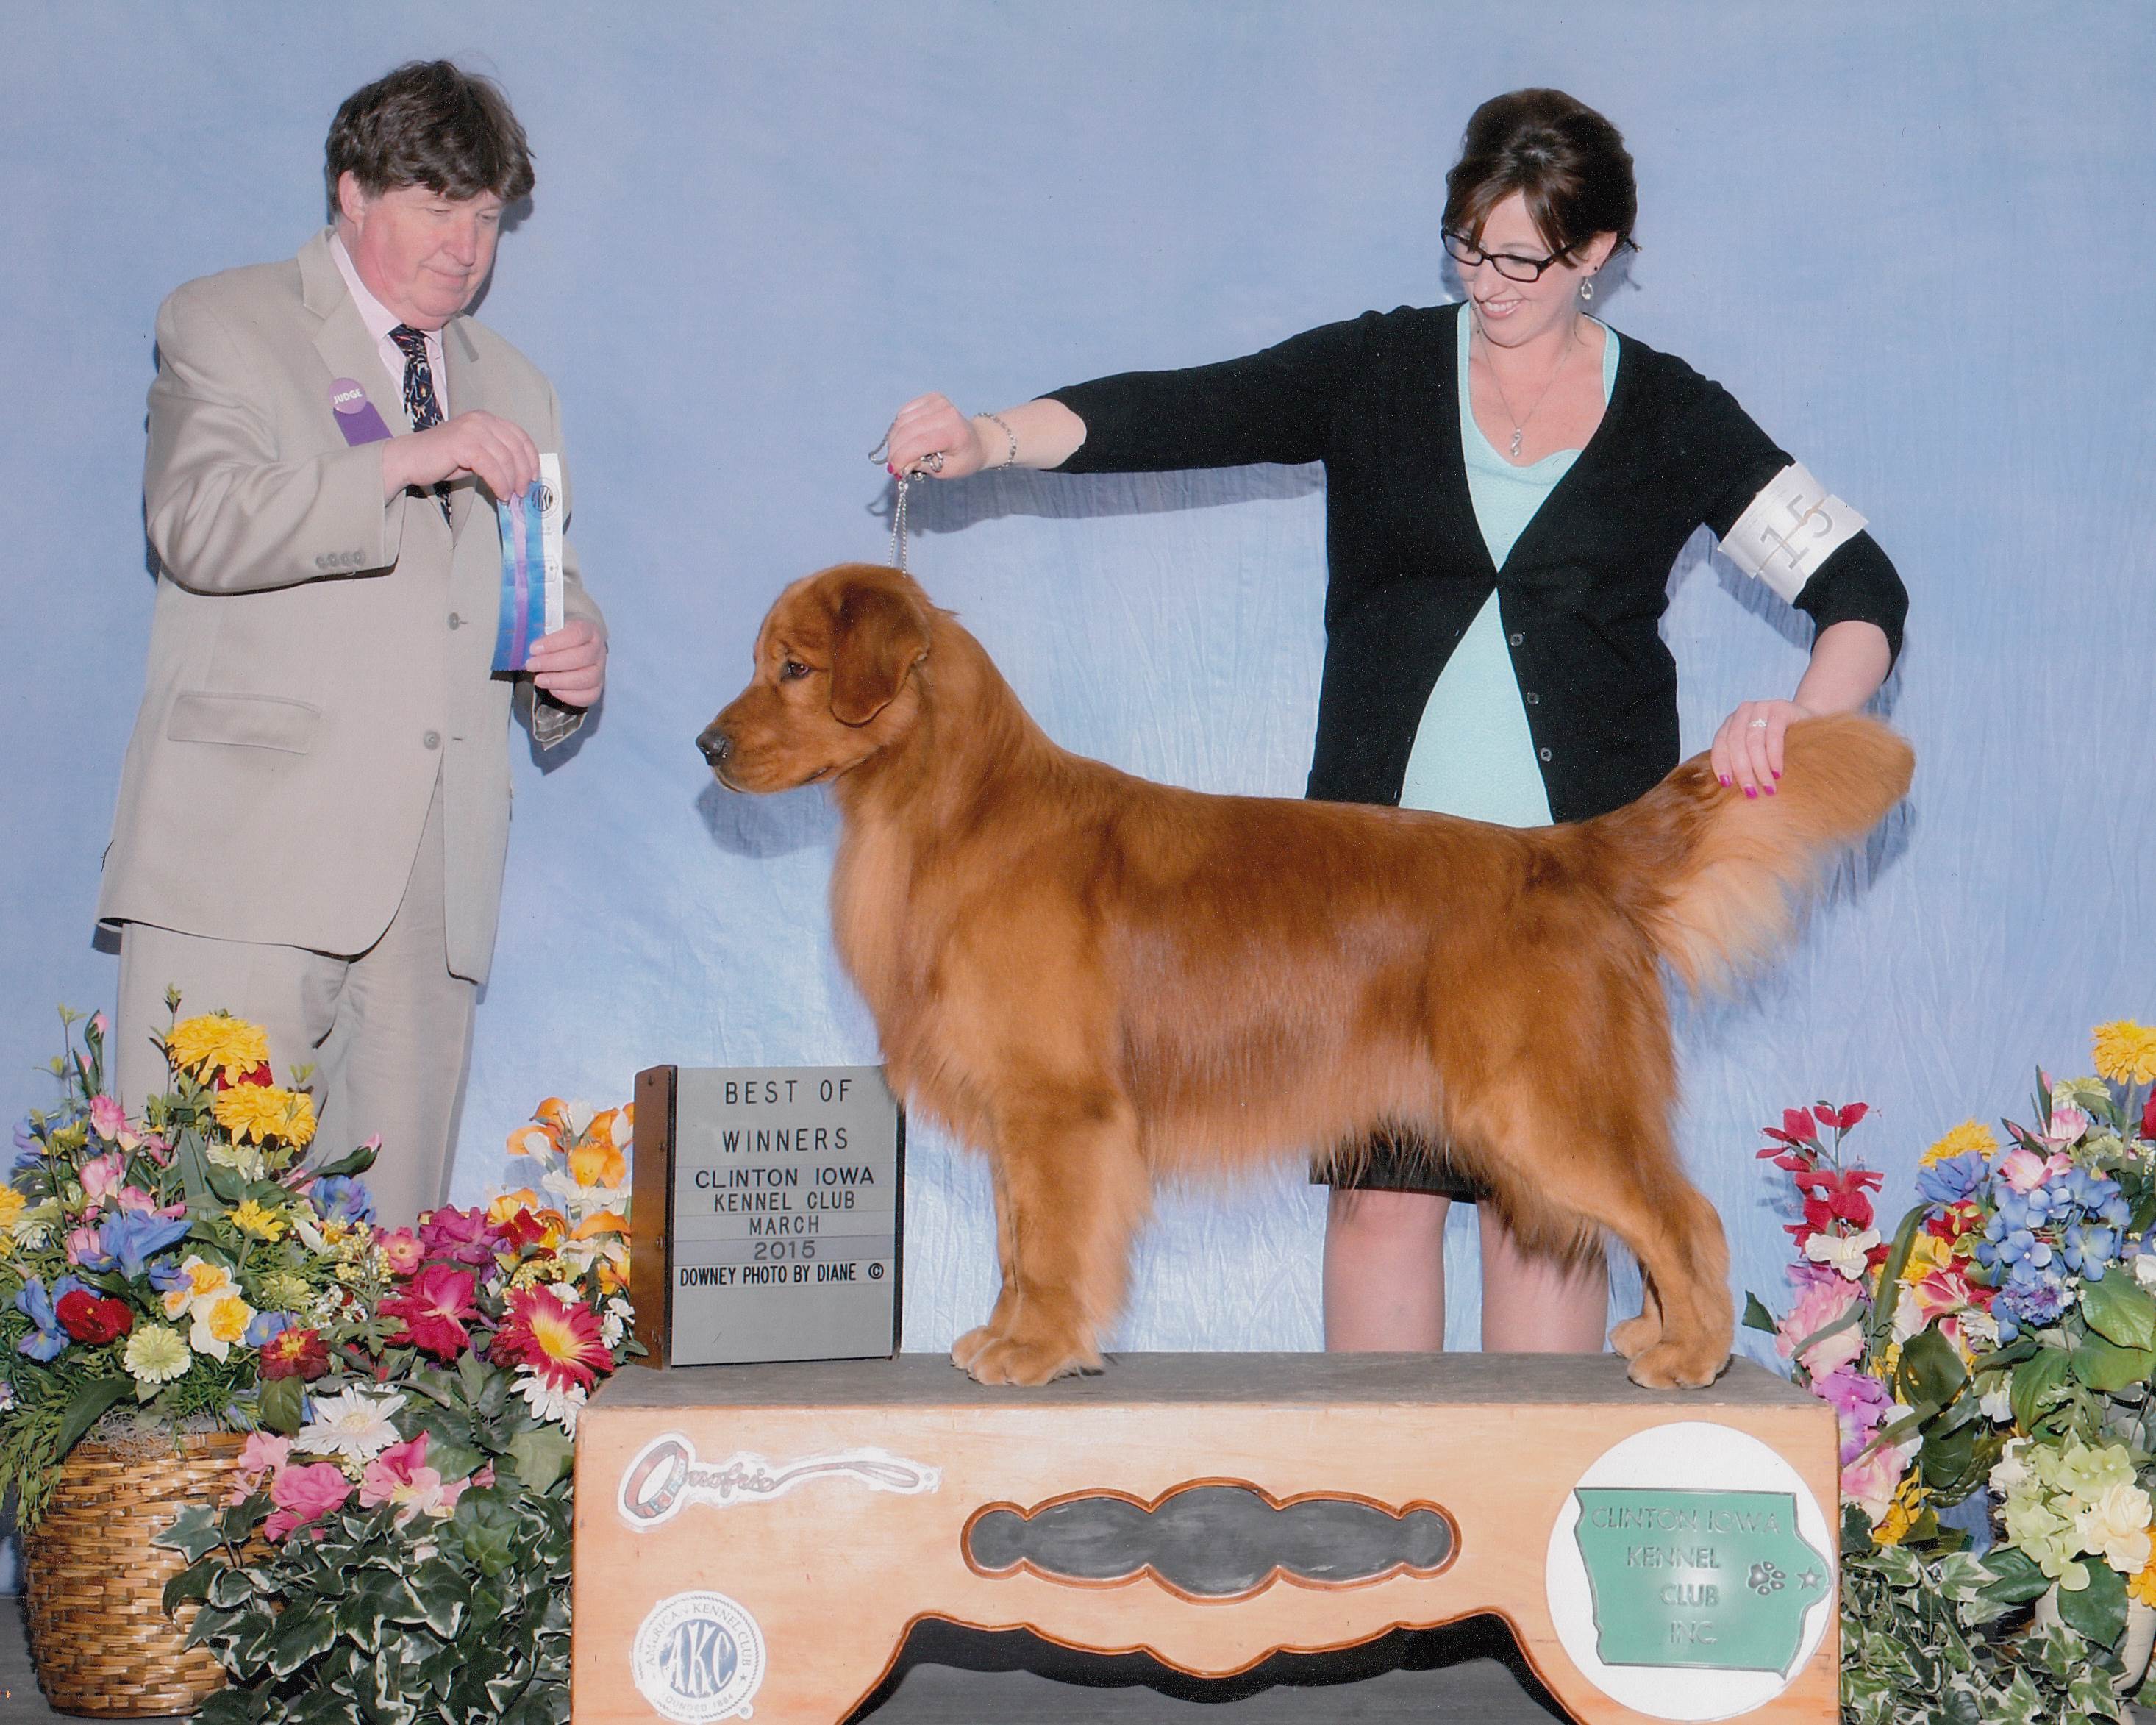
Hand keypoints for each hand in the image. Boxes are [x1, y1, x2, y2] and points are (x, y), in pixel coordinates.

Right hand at [382, 410, 540, 501]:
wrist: (410, 459)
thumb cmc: (443, 459)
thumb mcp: (476, 453)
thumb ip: (497, 457)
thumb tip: (522, 477)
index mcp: (487, 419)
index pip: (520, 436)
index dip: (531, 458)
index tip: (534, 478)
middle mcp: (481, 420)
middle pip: (516, 448)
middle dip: (524, 473)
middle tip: (523, 493)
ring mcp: (472, 430)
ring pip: (505, 459)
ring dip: (512, 482)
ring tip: (509, 497)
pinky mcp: (463, 444)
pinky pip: (491, 467)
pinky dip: (500, 483)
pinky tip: (499, 495)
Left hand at [526, 618, 605, 707]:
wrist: (575, 646)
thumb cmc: (561, 638)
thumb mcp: (552, 626)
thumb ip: (540, 631)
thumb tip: (524, 640)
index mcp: (589, 630)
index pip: (576, 634)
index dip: (554, 642)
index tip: (534, 649)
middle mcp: (598, 650)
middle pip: (582, 657)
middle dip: (552, 663)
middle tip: (532, 665)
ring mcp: (600, 670)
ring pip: (587, 679)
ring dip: (559, 681)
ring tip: (539, 680)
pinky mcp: (597, 687)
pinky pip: (589, 696)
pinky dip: (569, 695)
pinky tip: (553, 690)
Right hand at [878, 393, 988, 479]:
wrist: (979, 441)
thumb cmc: (964, 459)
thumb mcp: (947, 471)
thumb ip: (923, 466)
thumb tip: (899, 465)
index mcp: (954, 433)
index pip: (918, 443)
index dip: (901, 457)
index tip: (894, 470)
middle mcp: (946, 413)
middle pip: (907, 431)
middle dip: (895, 450)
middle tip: (893, 465)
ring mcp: (938, 402)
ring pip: (902, 421)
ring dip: (894, 439)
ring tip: (899, 453)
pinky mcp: (931, 398)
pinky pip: (904, 412)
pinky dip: (899, 427)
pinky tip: (906, 438)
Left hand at [1711, 699, 1814, 797]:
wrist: (1809, 723)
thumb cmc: (1779, 743)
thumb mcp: (1756, 750)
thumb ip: (1742, 760)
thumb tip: (1729, 789)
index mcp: (1731, 722)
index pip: (1720, 743)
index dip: (1721, 764)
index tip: (1726, 785)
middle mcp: (1743, 711)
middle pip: (1735, 743)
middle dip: (1742, 771)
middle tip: (1751, 792)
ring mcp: (1762, 707)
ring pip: (1753, 741)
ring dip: (1760, 768)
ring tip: (1768, 787)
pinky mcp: (1781, 709)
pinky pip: (1773, 735)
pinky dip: (1774, 756)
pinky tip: (1777, 772)